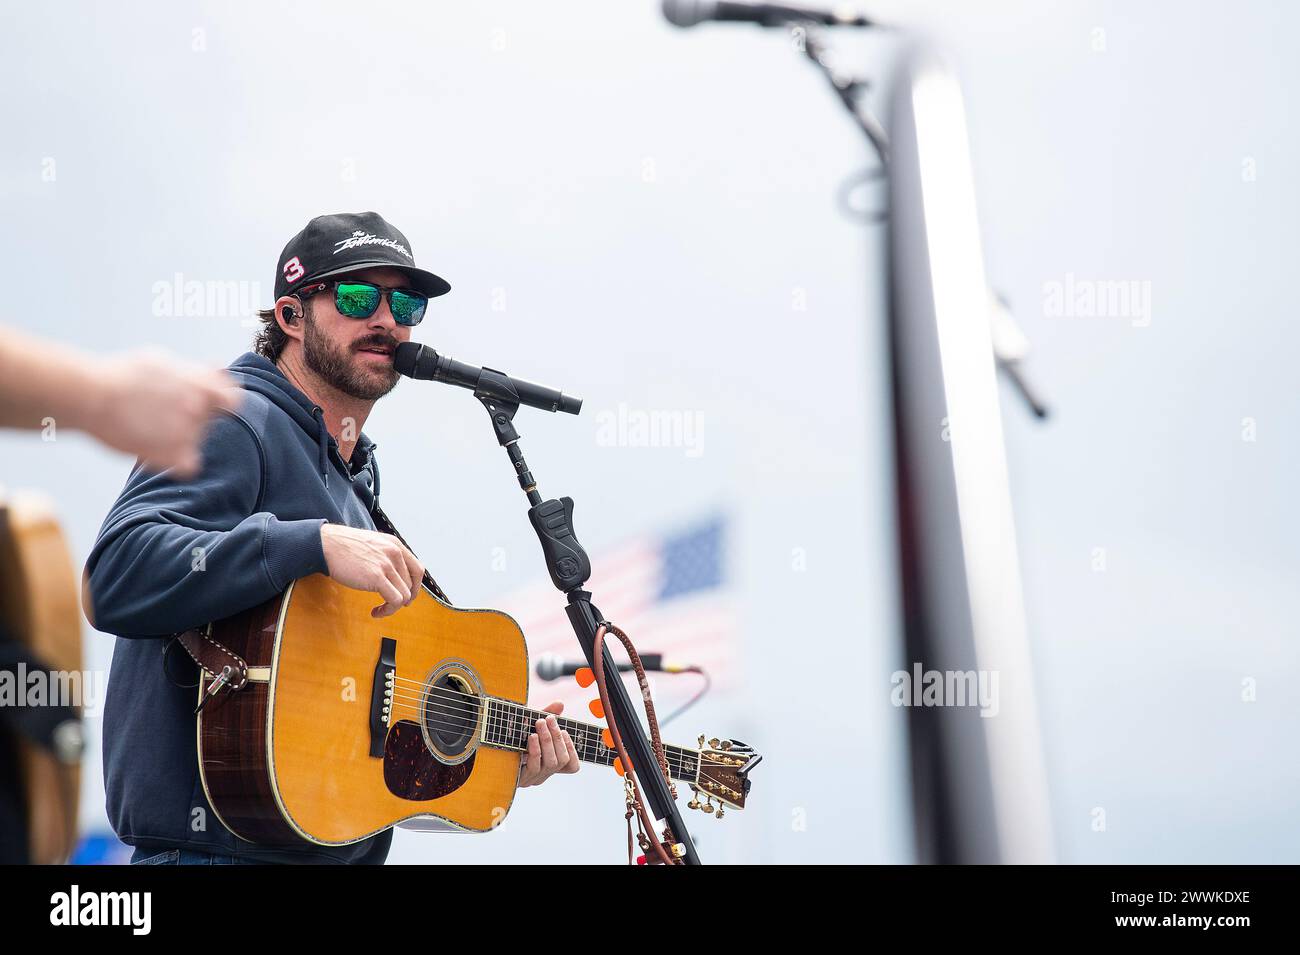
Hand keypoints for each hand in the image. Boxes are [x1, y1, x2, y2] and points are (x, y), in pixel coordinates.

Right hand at [88, 349, 242, 477]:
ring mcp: (188, 434)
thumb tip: (219, 368)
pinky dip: (177, 461)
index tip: (206, 402)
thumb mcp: (163, 361)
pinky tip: (157, 450)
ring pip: (196, 441)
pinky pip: (189, 466)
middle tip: (163, 411)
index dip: (220, 402)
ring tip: (148, 425)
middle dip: (195, 417)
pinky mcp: (172, 456)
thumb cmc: (124, 375)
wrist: (91, 396)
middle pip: (210, 420)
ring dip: (180, 437)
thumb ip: (197, 369)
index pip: (233, 400)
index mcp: (202, 386)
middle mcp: (200, 410)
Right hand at [320, 524, 423, 617]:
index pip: (418, 569)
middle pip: (411, 584)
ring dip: (393, 607)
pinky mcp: (377, 577)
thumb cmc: (343, 546)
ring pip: (405, 595)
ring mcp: (387, 564)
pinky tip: (376, 612)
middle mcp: (395, 553)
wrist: (326, 544)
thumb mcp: (373, 544)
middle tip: (389, 605)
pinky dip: (388, 611)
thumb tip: (394, 576)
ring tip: (381, 609)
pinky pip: (395, 600)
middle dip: (403, 599)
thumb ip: (386, 556)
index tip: (407, 595)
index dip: (415, 586)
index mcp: (395, 544)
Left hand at [518, 701, 579, 787]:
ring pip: (550, 763)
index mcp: (549, 764)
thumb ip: (547, 714)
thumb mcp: (531, 724)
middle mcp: (543, 774)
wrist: (486, 741)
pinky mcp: (519, 779)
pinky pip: (533, 767)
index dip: (572, 749)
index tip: (564, 731)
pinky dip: (535, 749)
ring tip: (539, 723)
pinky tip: (531, 736)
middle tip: (549, 719)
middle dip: (557, 737)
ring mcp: (532, 778)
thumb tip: (560, 704)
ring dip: (547, 740)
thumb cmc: (512, 734)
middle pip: (561, 760)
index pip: (572, 766)